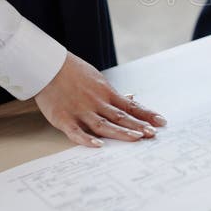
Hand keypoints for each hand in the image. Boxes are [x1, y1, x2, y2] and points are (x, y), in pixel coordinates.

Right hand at [35, 52, 166, 146]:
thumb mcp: (98, 80)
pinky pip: (76, 131)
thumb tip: (132, 98)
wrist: (48, 65)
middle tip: (153, 134)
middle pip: (120, 116)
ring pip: (103, 124)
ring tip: (136, 138)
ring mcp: (80, 111)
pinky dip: (87, 139)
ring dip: (120, 132)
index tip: (162, 121)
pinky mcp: (63, 118)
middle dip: (138, 125)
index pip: (131, 106)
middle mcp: (96, 102)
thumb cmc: (73, 73)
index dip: (146, 114)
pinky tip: (98, 145)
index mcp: (106, 93)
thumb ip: (114, 94)